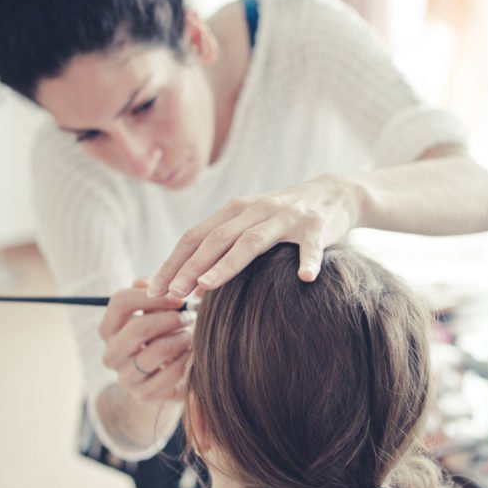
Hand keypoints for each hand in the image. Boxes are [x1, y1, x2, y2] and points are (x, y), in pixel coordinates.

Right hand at [99, 280, 195, 403]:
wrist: (164, 382)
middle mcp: (111, 353)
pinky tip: (193, 354)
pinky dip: (186, 360)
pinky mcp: (143, 395)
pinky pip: (170, 373)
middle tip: (190, 316)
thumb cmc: (161, 337)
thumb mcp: (154, 313)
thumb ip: (151, 295)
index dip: (151, 295)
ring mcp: (125, 377)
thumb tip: (146, 282)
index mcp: (109, 329)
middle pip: (138, 328)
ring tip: (193, 335)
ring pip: (157, 351)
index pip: (119, 302)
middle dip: (170, 319)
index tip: (178, 296)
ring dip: (181, 339)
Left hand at [147, 175, 358, 298]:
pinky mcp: (317, 226)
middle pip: (216, 239)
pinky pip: (311, 246)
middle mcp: (255, 210)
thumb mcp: (248, 224)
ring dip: (227, 264)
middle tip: (172, 294)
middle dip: (190, 267)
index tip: (153, 290)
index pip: (194, 237)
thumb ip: (221, 245)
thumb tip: (186, 284)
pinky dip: (309, 260)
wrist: (334, 193)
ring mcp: (286, 217)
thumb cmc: (282, 218)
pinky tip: (305, 278)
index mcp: (234, 211)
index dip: (172, 262)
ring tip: (207, 286)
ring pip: (252, 241)